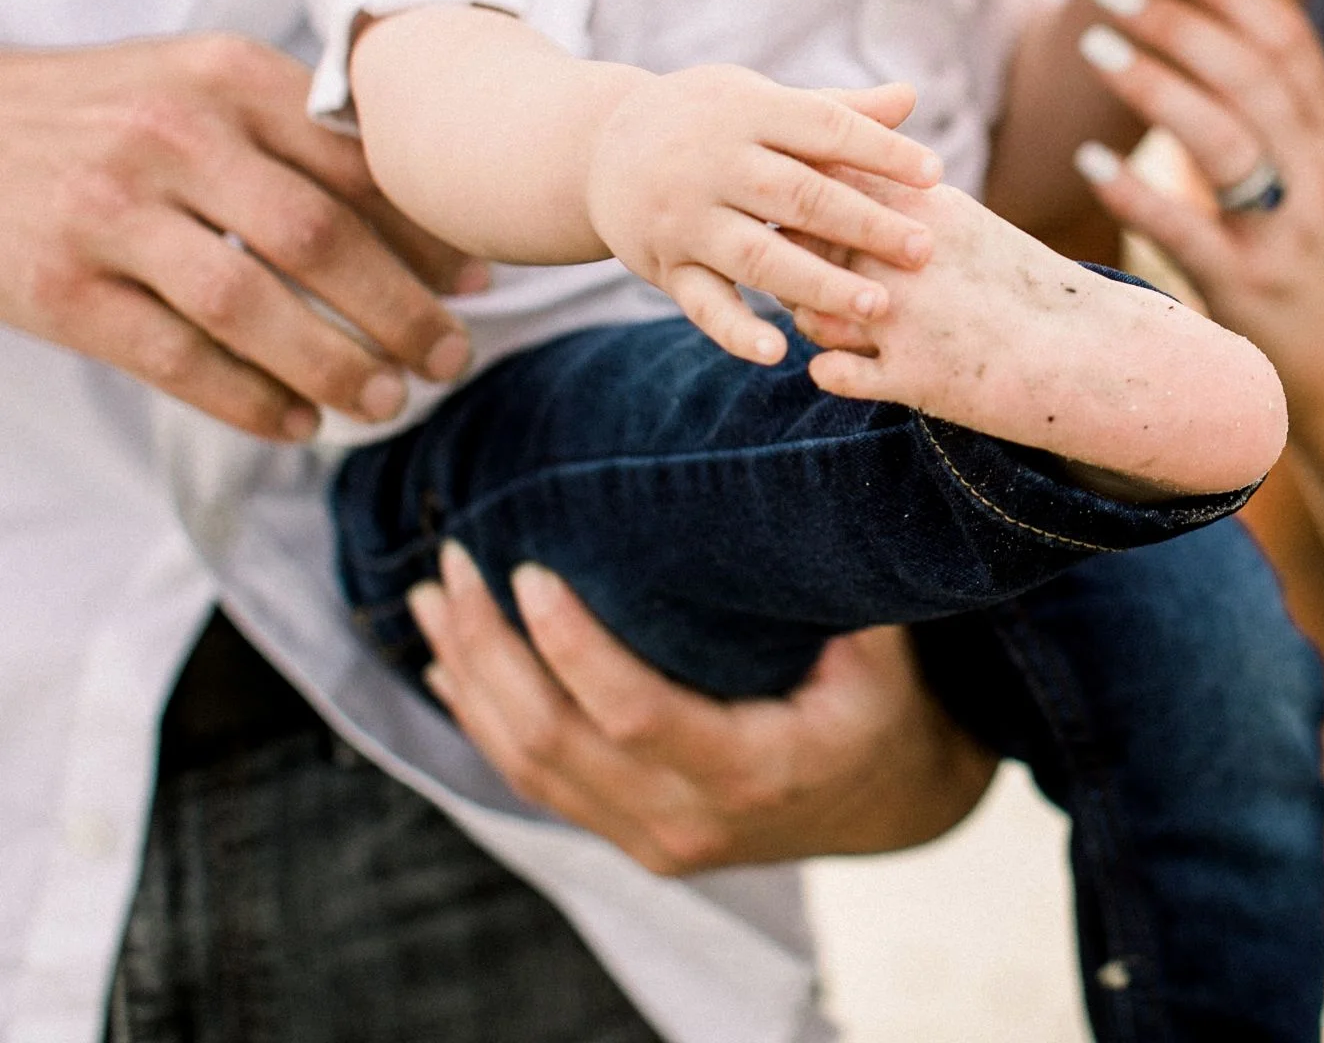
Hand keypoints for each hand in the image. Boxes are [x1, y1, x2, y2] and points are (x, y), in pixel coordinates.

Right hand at [0, 35, 481, 439]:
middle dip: (400, 310)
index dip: (430, 232)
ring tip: (388, 401)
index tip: (480, 282)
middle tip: (450, 359)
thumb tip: (442, 227)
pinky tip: (298, 422)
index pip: (358, 163)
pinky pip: (173, 358)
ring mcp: (110, 210)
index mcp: (230, 78)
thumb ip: (307, 136)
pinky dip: (247, 399)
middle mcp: (173, 135)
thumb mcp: (206, 88)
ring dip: (333, 364)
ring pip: (248, 306)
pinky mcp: (59, 286)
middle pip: (318, 238)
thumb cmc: (115, 116)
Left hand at [410, 543, 999, 870]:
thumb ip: (824, 590)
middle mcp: (688, 823)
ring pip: (527, 767)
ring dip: (468, 681)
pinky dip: (483, 722)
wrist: (894, 804)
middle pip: (553, 743)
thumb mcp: (880, 650)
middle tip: (452, 567)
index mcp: (753, 772)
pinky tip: (447, 668)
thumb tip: (779, 484)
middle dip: (489, 651)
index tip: (527, 571)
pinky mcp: (627, 836)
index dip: (570, 646)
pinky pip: (535, 783)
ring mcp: (650, 840)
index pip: (634, 714)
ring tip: (429, 601)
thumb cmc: (884, 706)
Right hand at [586, 69, 944, 365]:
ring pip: (758, 256)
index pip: (823, 129)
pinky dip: (736, 331)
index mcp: (748, 113)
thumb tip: (912, 96)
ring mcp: (686, 219)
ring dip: (817, 283)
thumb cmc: (707, 121)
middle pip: (798, 197)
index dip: (880, 152)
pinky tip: (778, 352)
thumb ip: (836, 109)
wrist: (599, 148)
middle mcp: (714, 164)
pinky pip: (703, 303)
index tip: (935, 175)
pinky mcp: (665, 267)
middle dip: (864, 224)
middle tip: (924, 251)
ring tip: (876, 307)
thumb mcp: (761, 101)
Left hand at [1067, 0, 1323, 423]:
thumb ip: (1295, 123)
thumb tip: (1226, 44)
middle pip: (1249, 74)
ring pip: (1223, 137)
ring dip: (1154, 83)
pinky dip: (1137, 190)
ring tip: (1097, 45)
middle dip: (1179, 20)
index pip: (1289, 42)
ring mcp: (1291, 234)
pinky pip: (1188, 230)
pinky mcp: (1253, 291)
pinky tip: (1094, 159)